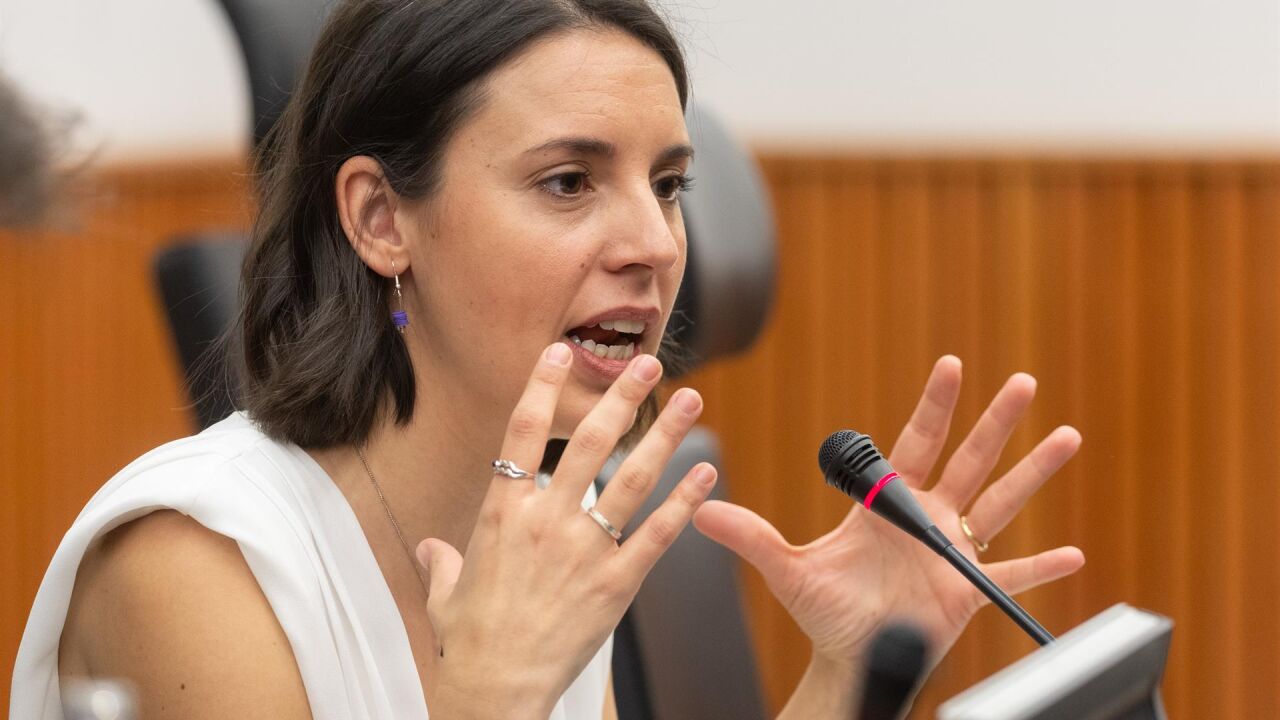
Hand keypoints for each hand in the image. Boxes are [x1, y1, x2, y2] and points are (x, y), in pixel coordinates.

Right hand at [417, 343, 717, 718]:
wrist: (496, 689)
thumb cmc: (470, 641)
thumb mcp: (446, 593)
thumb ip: (443, 561)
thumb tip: (430, 549)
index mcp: (502, 511)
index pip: (523, 432)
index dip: (542, 386)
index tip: (560, 353)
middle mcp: (546, 519)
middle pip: (589, 442)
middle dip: (622, 397)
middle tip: (649, 364)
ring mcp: (584, 549)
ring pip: (632, 477)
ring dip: (665, 434)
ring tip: (690, 400)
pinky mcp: (616, 582)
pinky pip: (656, 532)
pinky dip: (685, 501)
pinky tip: (706, 472)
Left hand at [693, 356, 1084, 668]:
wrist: (849, 657)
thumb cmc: (825, 611)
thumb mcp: (788, 570)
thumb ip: (751, 538)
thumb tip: (702, 512)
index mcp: (887, 505)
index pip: (915, 443)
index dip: (935, 406)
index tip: (952, 366)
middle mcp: (926, 519)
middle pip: (969, 460)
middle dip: (995, 423)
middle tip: (1024, 384)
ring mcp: (951, 552)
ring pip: (1001, 503)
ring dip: (1033, 473)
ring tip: (1068, 436)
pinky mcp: (968, 592)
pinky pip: (1011, 576)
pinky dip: (1042, 567)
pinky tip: (1077, 553)